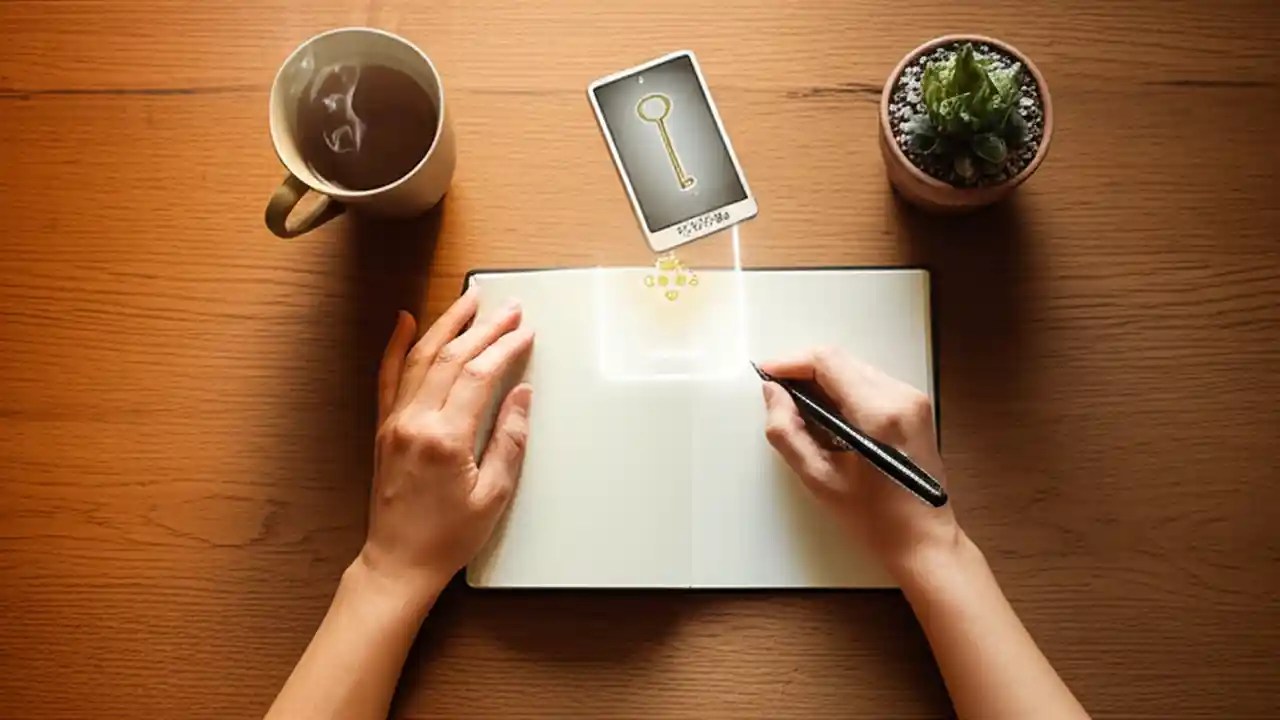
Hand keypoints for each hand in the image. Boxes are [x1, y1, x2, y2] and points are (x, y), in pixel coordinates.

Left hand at [357, 290, 533, 604]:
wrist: (398, 563)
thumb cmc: (447, 537)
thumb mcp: (494, 495)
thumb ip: (510, 440)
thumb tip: (521, 396)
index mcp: (445, 438)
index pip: (479, 375)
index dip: (505, 348)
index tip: (525, 332)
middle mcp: (414, 422)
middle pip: (451, 357)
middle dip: (483, 328)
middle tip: (509, 308)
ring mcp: (394, 422)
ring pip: (420, 357)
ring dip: (446, 324)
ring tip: (468, 300)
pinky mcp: (384, 428)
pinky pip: (389, 377)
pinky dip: (396, 346)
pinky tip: (405, 322)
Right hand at [760, 347, 958, 576]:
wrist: (924, 541)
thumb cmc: (876, 520)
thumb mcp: (820, 478)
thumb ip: (788, 431)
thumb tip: (773, 394)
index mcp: (880, 413)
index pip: (828, 361)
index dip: (791, 362)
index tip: (767, 374)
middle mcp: (901, 397)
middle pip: (841, 361)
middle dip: (804, 372)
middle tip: (778, 396)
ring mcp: (912, 400)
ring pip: (854, 369)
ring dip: (823, 382)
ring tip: (799, 410)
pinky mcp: (914, 407)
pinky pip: (869, 384)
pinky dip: (843, 391)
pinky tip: (828, 418)